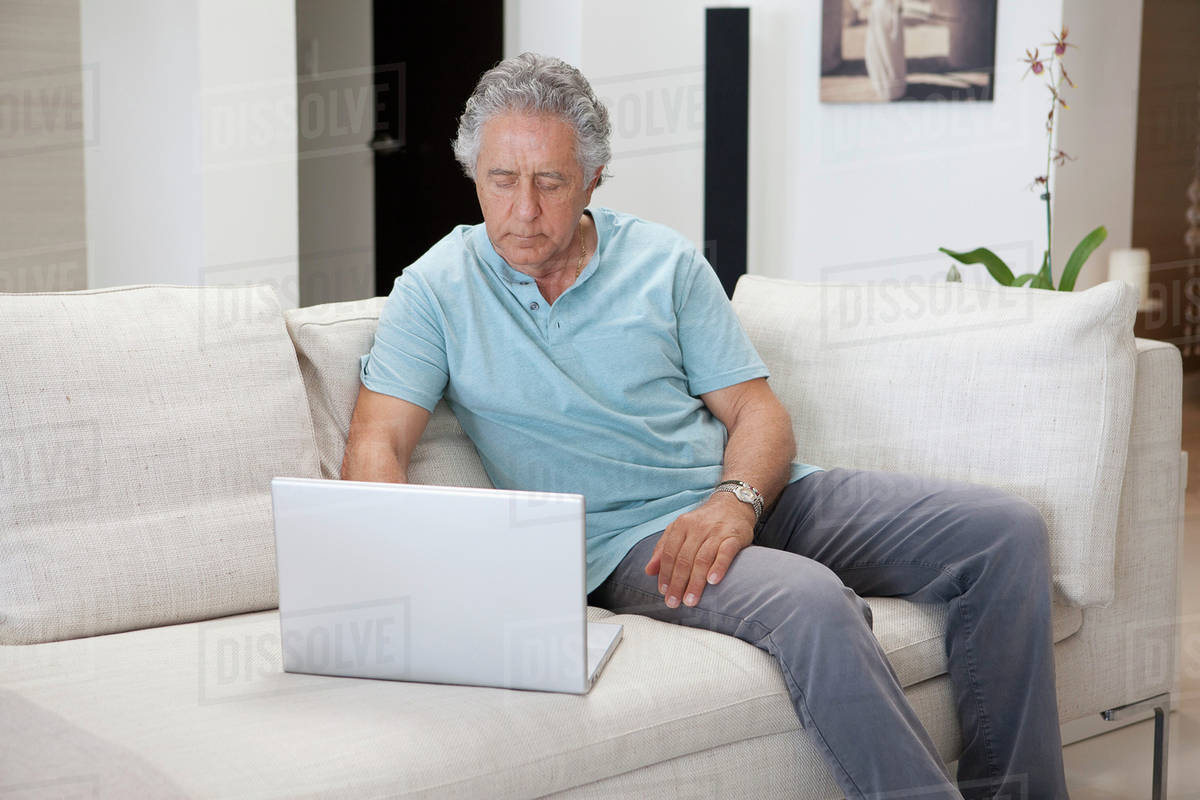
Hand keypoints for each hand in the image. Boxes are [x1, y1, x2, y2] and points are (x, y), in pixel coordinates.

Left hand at [643, 492, 755, 607]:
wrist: (733, 504)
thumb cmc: (704, 522)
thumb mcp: (680, 530)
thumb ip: (663, 549)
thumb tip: (648, 571)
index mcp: (681, 525)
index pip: (670, 553)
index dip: (665, 574)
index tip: (663, 592)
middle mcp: (697, 528)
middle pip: (684, 559)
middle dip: (677, 583)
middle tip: (674, 602)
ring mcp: (716, 532)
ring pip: (702, 559)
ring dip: (695, 582)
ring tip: (690, 600)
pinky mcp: (734, 537)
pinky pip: (725, 553)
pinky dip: (718, 567)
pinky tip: (712, 581)